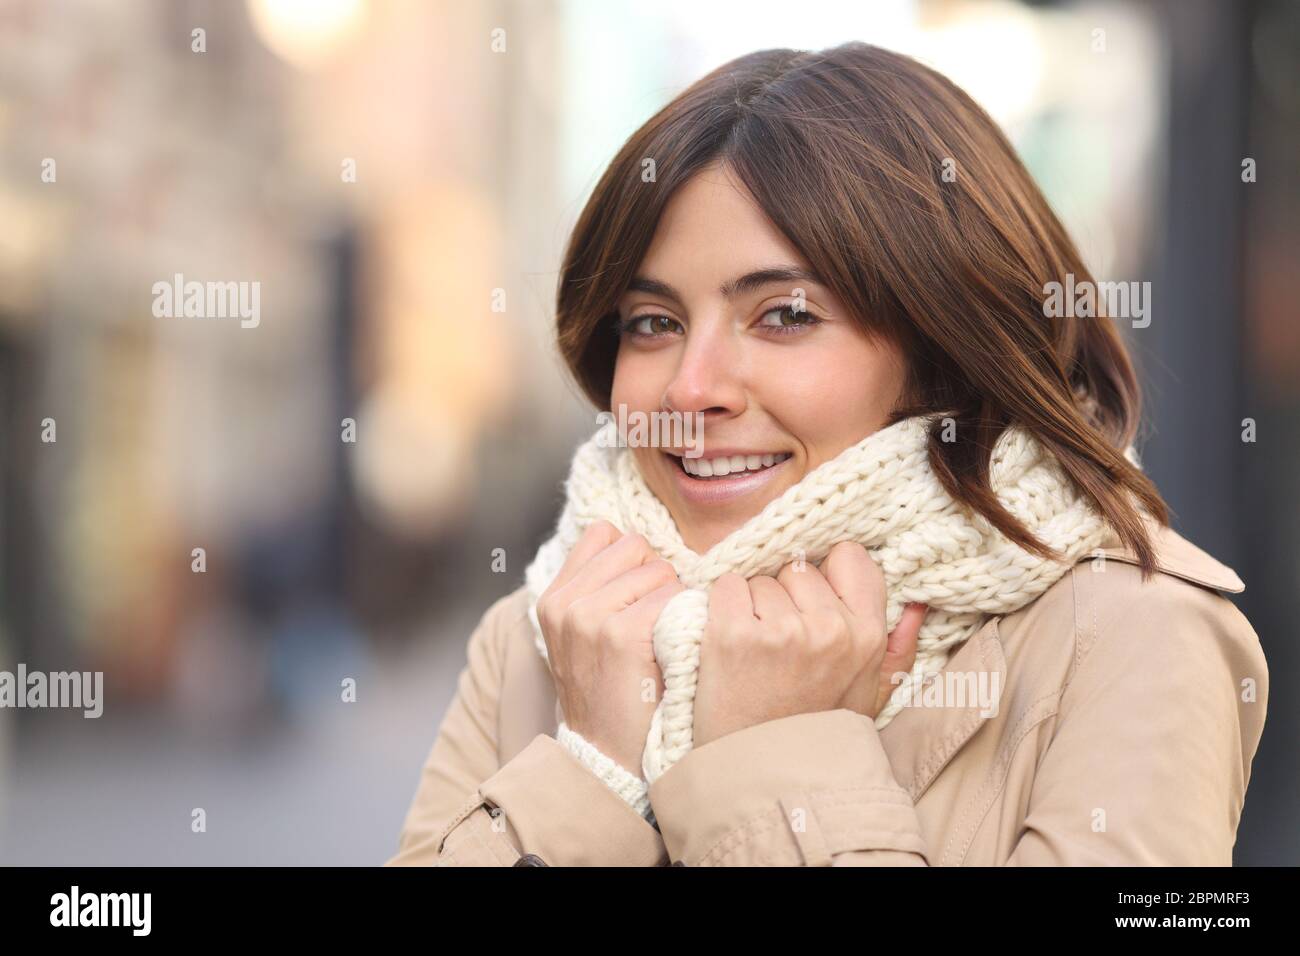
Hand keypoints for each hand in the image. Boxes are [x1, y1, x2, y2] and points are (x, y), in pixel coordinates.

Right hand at [536, 520, 683, 772]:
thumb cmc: (609, 692)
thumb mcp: (584, 636)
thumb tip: (637, 543)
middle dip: (656, 576)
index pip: (603, 533)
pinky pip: (673, 599)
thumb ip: (598, 588)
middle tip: (654, 620)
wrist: (607, 754)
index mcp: (553, 597)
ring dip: (673, 599)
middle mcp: (565, 603)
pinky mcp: (621, 635)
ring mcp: (589, 617)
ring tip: (660, 638)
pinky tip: (670, 649)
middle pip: (635, 546)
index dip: (632, 557)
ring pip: (659, 570)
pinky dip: (682, 620)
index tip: (640, 591)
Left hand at [693, 541, 927, 747]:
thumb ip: (899, 648)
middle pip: (797, 568)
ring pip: (759, 579)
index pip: (850, 556)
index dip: (825, 572)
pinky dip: (720, 609)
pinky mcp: (733, 635)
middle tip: (778, 642)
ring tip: (755, 653)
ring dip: (750, 605)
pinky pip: (725, 587)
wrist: (761, 778)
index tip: (809, 598)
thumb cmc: (815, 733)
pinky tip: (729, 646)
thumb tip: (915, 604)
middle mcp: (830, 629)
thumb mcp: (870, 695)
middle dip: (783, 594)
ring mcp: (782, 631)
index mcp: (868, 635)